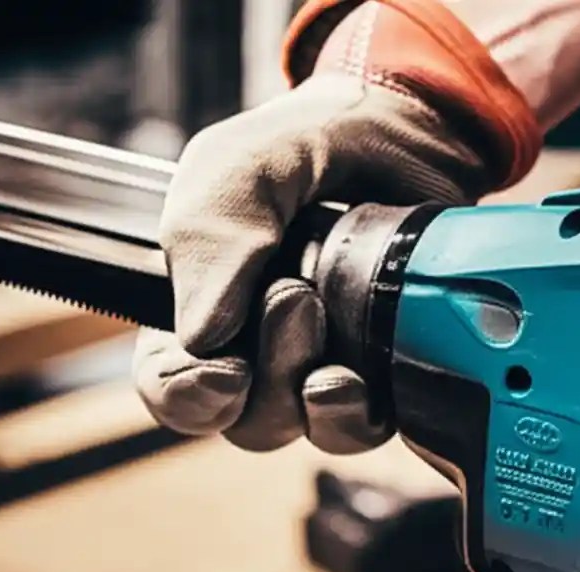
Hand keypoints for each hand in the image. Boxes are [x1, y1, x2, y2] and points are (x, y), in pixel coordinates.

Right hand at [132, 73, 493, 454]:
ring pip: (312, 431)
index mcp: (202, 311)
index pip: (173, 391)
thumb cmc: (306, 149)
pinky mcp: (390, 373)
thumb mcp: (241, 166)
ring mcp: (331, 367)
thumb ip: (210, 236)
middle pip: (247, 423)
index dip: (188, 396)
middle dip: (270, 374)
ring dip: (319, 395)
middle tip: (296, 295)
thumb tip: (203, 338)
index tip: (224, 370)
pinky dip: (367, 409)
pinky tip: (374, 369)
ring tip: (333, 320)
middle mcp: (264, 353)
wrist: (406, 132)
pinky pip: (372, 425)